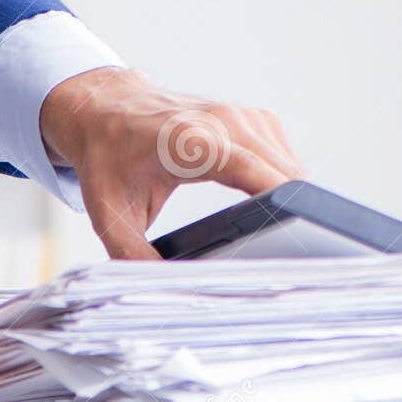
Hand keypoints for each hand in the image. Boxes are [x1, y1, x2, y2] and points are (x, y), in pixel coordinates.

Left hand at [39, 67, 303, 258]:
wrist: (104, 110)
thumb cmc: (107, 158)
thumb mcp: (111, 215)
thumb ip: (134, 257)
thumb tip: (162, 292)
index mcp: (190, 141)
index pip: (254, 171)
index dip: (281, 203)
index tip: (297, 237)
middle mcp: (223, 121)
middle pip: (284, 174)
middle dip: (291, 214)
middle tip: (279, 255)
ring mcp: (243, 116)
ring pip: (291, 168)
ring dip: (289, 199)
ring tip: (268, 232)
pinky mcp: (253, 119)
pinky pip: (285, 157)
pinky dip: (281, 182)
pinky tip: (263, 202)